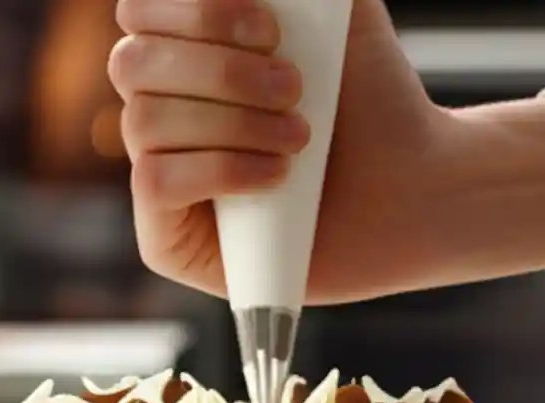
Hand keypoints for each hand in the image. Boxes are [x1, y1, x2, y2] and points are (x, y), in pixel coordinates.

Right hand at [110, 0, 437, 303]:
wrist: (411, 183)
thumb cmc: (370, 101)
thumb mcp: (334, 12)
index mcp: (183, 49)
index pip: (138, 11)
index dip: (193, 11)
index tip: (271, 29)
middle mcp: (160, 108)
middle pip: (134, 63)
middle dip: (222, 72)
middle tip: (295, 88)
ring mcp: (158, 172)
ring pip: (146, 122)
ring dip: (232, 124)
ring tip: (300, 138)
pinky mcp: (165, 237)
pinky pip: (153, 183)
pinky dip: (219, 170)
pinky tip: (276, 176)